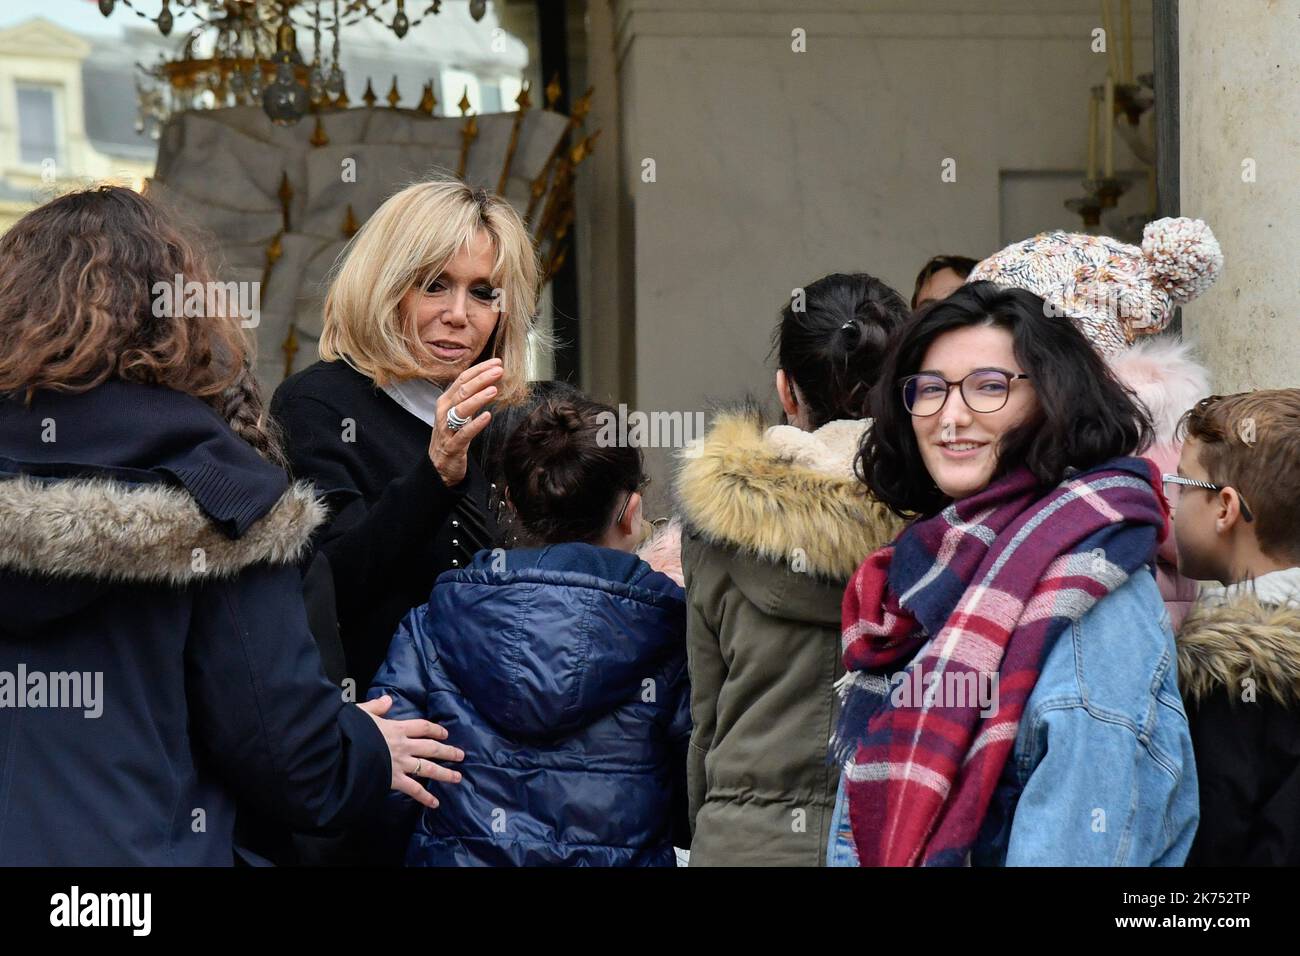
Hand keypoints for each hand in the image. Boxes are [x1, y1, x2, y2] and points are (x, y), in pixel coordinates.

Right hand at [358, 694, 463, 809]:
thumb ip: (376, 707)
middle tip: (461, 755)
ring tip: (457, 777)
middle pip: (431, 747)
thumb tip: (387, 700)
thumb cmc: (350, 730)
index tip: (445, 733)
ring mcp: (400, 763)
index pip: (422, 727)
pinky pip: (413, 789)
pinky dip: (425, 797)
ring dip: (444, 773)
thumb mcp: (362, 713)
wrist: (341, 749)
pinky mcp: (394, 779)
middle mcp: (403, 745)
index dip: (435, 729)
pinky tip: (435, 803)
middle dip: (447, 751)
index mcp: (396, 728)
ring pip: (428, 768)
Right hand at [429, 358, 501, 485]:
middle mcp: (444, 411)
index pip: (463, 379)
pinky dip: (475, 424)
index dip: (480, 369)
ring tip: (494, 390)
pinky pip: (464, 433)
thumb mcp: (459, 413)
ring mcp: (447, 428)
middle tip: (499, 371)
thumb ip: (471, 397)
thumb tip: (489, 381)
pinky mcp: (453, 445)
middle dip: (481, 379)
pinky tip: (487, 416)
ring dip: (478, 398)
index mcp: (446, 401)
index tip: (497, 362)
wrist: (439, 465)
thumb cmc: (451, 435)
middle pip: (462, 390)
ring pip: (461, 409)